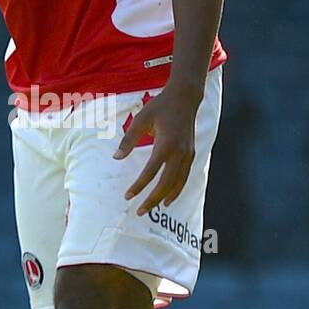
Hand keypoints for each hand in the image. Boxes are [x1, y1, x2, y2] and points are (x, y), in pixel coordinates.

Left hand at [112, 83, 200, 215]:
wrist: (185, 97)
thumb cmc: (160, 106)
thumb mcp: (140, 119)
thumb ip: (128, 140)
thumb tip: (117, 158)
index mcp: (166, 144)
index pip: (150, 171)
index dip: (139, 186)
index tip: (128, 196)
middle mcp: (179, 152)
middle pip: (165, 183)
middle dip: (152, 199)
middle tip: (139, 211)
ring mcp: (188, 154)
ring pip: (177, 183)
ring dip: (165, 197)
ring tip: (154, 208)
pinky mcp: (191, 154)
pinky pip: (184, 177)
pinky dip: (177, 189)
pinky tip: (169, 197)